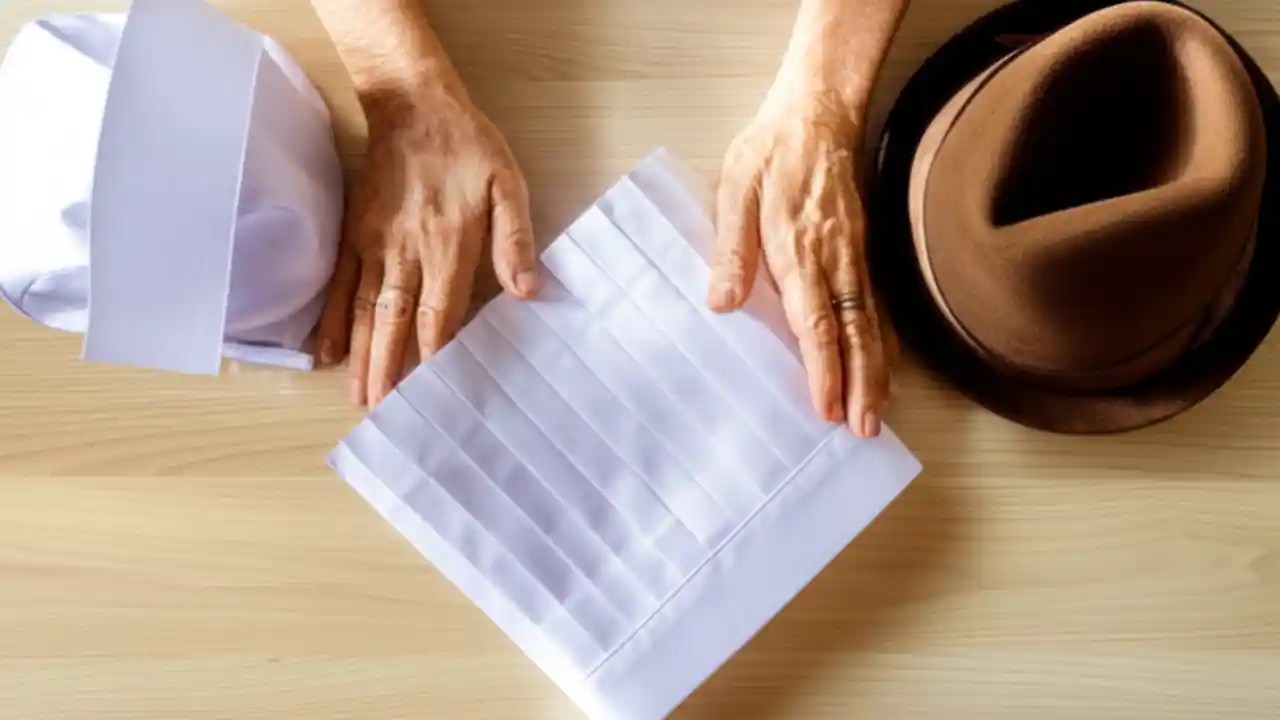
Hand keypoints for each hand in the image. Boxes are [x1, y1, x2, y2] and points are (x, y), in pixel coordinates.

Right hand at [316, 89, 538, 405]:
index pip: (439, 313)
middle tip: (383, 411)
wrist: (413, 106)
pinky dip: (330, 319)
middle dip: (389, 368)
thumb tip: (527, 292)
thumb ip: (516, 240)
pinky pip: (338, 284)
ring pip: (363, 309)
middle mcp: (406, 252)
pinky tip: (326, 350)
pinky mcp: (354, 234)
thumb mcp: (508, 186)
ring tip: (357, 394)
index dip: (434, 353)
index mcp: (448, 245)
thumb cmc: (468, 147)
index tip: (432, 393)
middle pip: (394, 321)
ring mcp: (374, 244)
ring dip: (360, 355)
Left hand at [709, 90, 893, 437]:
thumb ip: (731, 249)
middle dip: (861, 384)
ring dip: (876, 370)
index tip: (825, 407)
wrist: (816, 114)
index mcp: (799, 249)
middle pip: (855, 332)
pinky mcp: (861, 250)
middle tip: (864, 429)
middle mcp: (835, 258)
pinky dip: (884, 340)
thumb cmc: (769, 154)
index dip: (823, 367)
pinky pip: (877, 303)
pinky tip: (887, 365)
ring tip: (878, 413)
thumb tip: (722, 303)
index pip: (815, 321)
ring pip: (871, 322)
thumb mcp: (735, 191)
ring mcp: (854, 255)